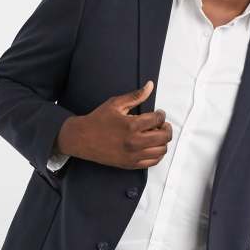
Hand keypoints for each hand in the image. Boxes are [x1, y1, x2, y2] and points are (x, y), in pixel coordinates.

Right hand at [55, 80, 172, 168]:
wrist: (82, 139)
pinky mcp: (131, 164)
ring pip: (161, 150)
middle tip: (161, 124)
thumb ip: (135, 96)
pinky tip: (153, 146)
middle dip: (166, 128)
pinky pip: (153, 162)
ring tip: (156, 134)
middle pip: (164, 136)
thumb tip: (151, 85)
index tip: (158, 113)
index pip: (158, 119)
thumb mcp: (115, 104)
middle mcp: (134, 142)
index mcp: (131, 125)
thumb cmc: (99, 119)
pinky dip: (158, 154)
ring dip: (163, 141)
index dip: (161, 114)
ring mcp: (133, 155)